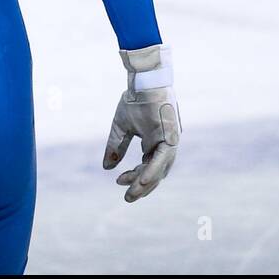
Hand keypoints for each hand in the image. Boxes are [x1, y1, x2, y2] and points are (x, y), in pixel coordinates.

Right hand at [102, 45, 179, 201]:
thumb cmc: (135, 100)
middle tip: (127, 198)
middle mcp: (166, 144)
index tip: (118, 180)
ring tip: (132, 193)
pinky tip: (143, 180)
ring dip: (147, 183)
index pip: (148, 167)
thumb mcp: (122, 127)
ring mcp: (170, 141)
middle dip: (141, 187)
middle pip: (157, 173)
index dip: (134, 177)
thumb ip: (116, 146)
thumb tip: (107, 167)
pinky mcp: (171, 136)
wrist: (144, 80)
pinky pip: (164, 158)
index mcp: (157, 143)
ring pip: (161, 169)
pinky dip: (154, 170)